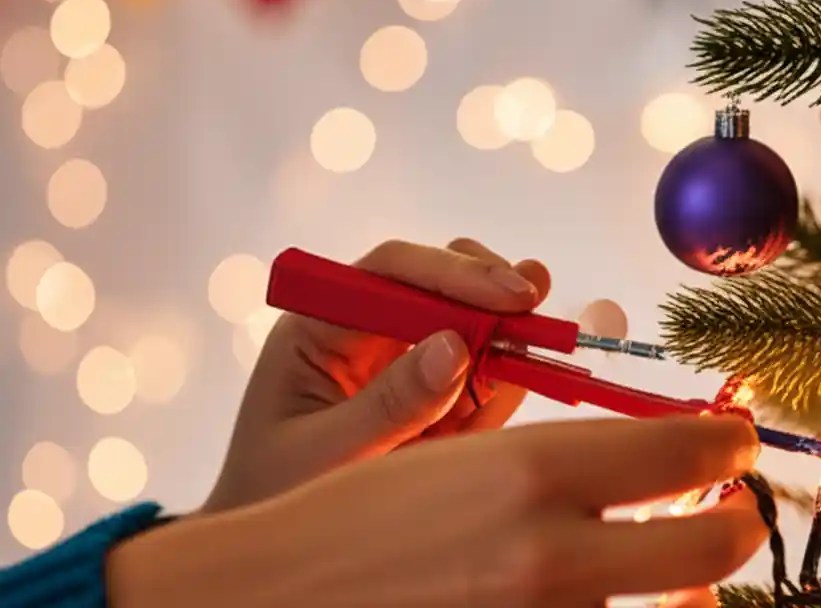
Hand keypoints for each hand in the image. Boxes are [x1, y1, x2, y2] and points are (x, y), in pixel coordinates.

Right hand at [109, 415, 766, 607]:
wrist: (274, 600)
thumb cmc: (361, 519)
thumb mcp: (464, 461)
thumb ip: (569, 460)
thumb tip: (667, 451)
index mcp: (534, 471)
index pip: (690, 450)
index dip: (730, 444)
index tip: (736, 444)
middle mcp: (554, 554)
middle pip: (717, 543)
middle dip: (740, 522)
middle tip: (737, 511)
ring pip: (673, 606)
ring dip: (686, 588)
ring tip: (679, 574)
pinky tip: (613, 603)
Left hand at [204, 238, 550, 511]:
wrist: (277, 555)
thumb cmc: (273, 497)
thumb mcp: (324, 454)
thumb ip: (390, 404)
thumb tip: (457, 347)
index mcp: (321, 326)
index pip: (392, 273)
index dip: (455, 272)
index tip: (511, 294)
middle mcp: (367, 333)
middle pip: (439, 283)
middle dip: (492, 289)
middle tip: (538, 305)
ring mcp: (406, 366)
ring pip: (472, 326)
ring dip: (509, 336)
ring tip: (540, 353)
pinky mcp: (437, 402)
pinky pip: (485, 381)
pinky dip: (508, 385)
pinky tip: (512, 397)